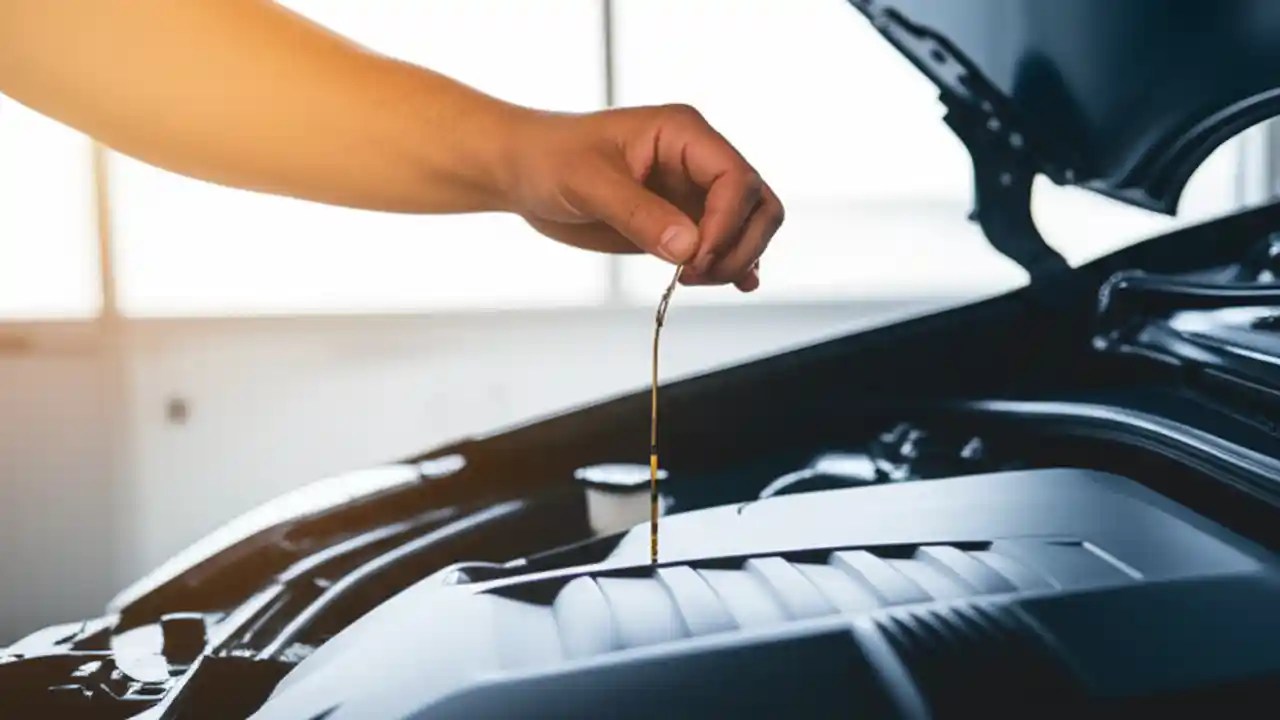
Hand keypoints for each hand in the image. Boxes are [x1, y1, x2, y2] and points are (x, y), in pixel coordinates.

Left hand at [500, 104, 783, 291]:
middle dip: (739, 244)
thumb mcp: (588, 184)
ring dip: (736, 258)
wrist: (524, 172)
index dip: (727, 223)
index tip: (697, 259)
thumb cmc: (549, 159)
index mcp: (683, 133)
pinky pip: (725, 243)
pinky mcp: (682, 222)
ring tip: (693, 281)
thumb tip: (689, 248)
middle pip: (757, 203)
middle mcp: (698, 160)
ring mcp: (693, 192)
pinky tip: (734, 285)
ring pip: (748, 226)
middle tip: (695, 275)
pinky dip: (734, 264)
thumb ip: (639, 214)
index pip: (736, 178)